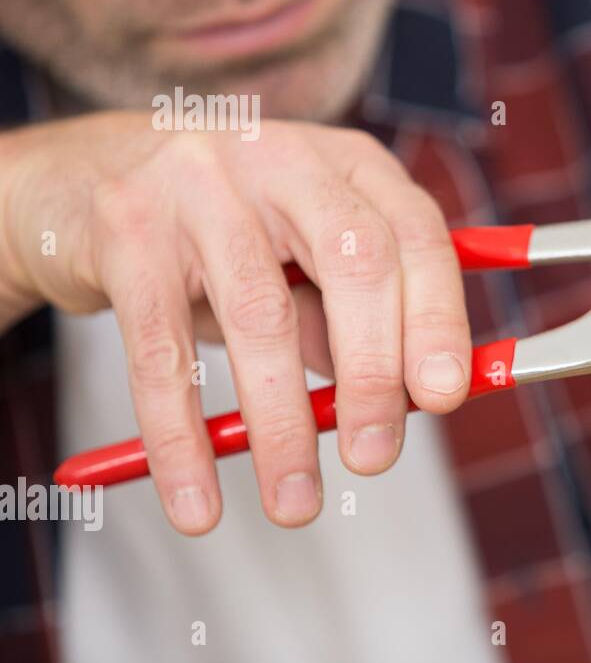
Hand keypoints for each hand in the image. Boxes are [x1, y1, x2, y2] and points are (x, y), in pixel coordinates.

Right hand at [1, 113, 470, 533]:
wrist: (72, 185)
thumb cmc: (218, 236)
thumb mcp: (300, 263)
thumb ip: (355, 321)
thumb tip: (411, 402)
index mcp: (349, 164)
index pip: (416, 237)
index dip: (437, 318)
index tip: (445, 397)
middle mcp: (284, 158)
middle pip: (356, 263)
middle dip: (373, 373)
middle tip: (375, 459)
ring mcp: (200, 182)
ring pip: (261, 316)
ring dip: (283, 425)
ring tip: (293, 504)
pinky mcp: (124, 226)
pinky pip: (161, 351)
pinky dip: (182, 437)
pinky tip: (197, 500)